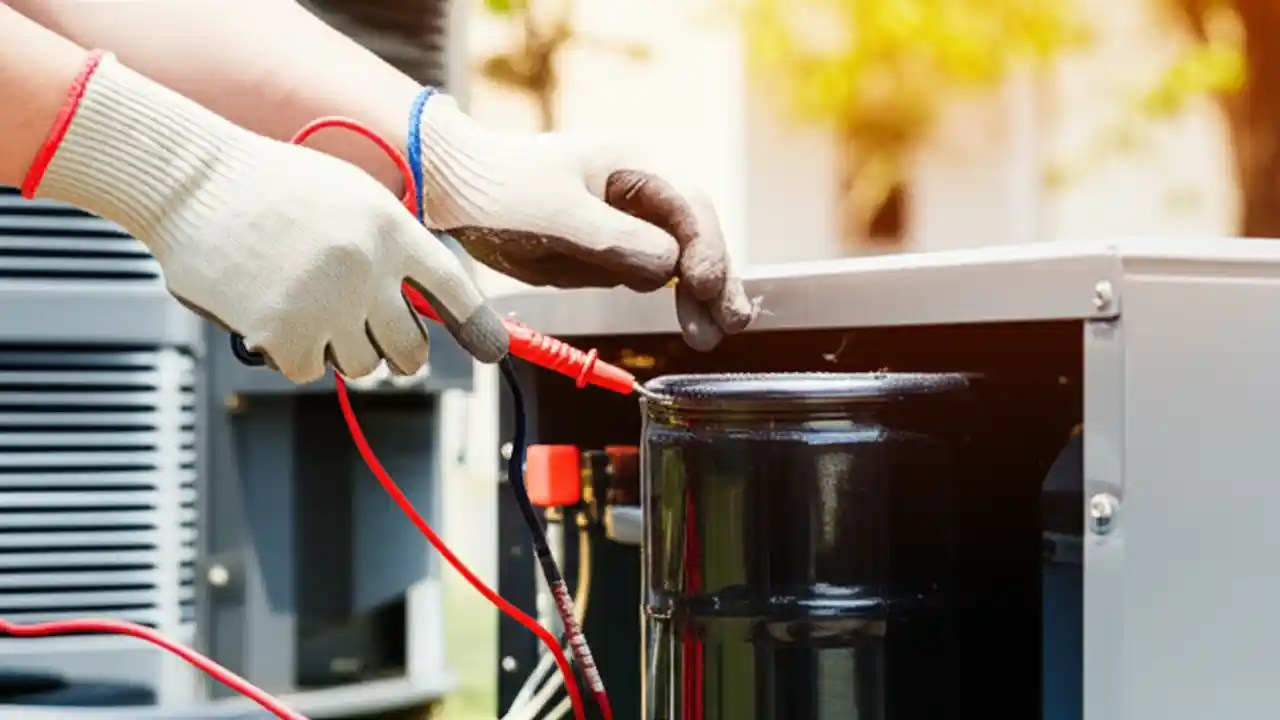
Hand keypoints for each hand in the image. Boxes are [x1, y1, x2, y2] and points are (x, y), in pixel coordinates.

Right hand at [27, 54, 506, 383]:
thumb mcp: (347, 195)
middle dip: (398, 352)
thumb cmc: (268, 187)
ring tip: (307, 308)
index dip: (476, 324)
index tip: (493, 349)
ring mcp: (329, 304)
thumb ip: (387, 244)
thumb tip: (417, 300)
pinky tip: (270, 314)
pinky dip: (292, 354)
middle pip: (411, 348)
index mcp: (391, 229)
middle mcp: (369, 269)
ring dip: (340, 349)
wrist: (192, 182)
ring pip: (362, 365)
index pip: (453, 288)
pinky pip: (310, 371)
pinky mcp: (285, 334)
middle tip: (378, 342)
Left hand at [415, 96, 757, 350]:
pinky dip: (677, 301)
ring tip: (711, 336)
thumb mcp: (558, 215)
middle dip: (717, 279)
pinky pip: (656, 278)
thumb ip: (615, 241)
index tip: (706, 286)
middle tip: (731, 322)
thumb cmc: (502, 188)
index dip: (705, 249)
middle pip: (699, 236)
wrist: (457, 194)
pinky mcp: (617, 252)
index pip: (689, 209)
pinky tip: (694, 325)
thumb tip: (668, 270)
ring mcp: (633, 224)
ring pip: (685, 262)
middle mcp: (644, 193)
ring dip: (703, 298)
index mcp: (636, 166)